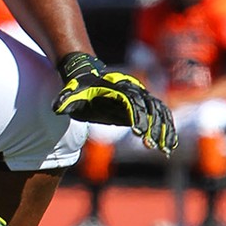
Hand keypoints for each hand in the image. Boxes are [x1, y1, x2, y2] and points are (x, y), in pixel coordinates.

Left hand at [52, 51, 176, 151]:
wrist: (88, 75)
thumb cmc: (80, 87)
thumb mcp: (72, 93)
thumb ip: (66, 100)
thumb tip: (57, 108)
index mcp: (117, 89)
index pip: (131, 103)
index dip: (136, 117)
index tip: (138, 133)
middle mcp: (133, 92)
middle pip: (149, 108)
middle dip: (152, 127)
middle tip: (151, 146)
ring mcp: (140, 97)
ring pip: (159, 112)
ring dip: (164, 130)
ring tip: (165, 150)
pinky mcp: (143, 104)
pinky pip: (161, 115)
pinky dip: (167, 129)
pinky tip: (168, 145)